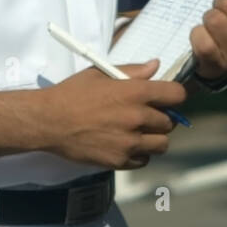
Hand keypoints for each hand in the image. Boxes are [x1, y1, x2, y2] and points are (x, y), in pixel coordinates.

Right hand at [39, 60, 187, 169]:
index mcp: (135, 92)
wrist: (49, 121)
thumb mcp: (101, 73)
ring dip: (154, 138)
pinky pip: (144, 160)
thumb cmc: (73, 93)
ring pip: (162, 144)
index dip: (174, 95)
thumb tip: (155, 66)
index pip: (177, 95)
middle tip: (145, 115)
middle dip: (161, 117)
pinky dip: (139, 154)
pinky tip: (125, 144)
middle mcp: (137, 118)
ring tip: (138, 132)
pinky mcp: (120, 160)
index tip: (167, 97)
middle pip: (170, 122)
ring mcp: (130, 142)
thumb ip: (132, 70)